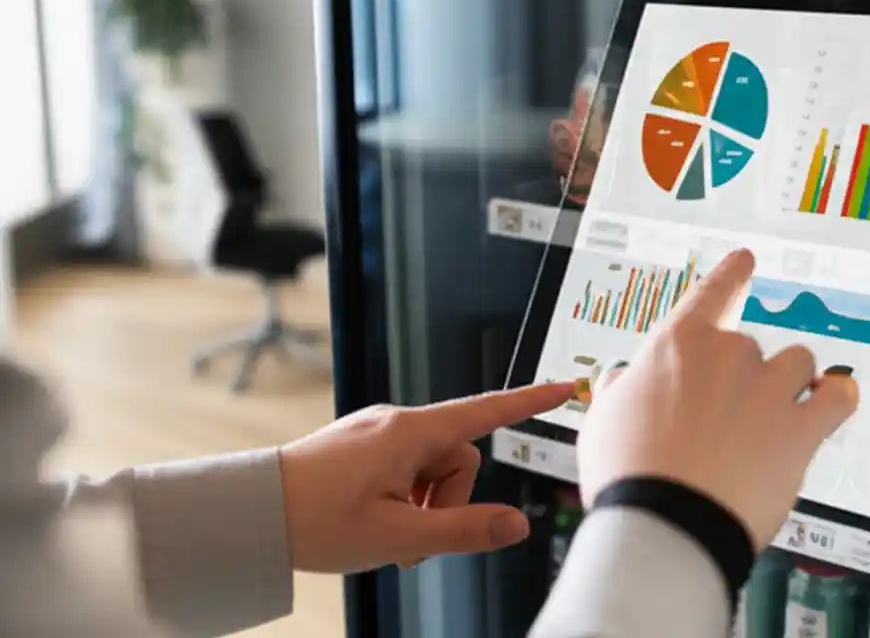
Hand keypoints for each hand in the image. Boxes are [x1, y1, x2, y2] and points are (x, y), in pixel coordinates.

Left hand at [279, 383, 570, 572]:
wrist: (248, 514)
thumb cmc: (314, 521)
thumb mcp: (399, 537)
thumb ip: (463, 532)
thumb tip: (517, 525)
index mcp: (409, 433)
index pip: (486, 411)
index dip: (529, 402)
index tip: (564, 387)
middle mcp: (396, 423)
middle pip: (458, 457)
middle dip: (449, 501)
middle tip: (414, 540)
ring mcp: (377, 433)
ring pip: (431, 468)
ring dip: (424, 505)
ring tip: (389, 538)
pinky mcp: (361, 446)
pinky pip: (404, 468)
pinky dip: (404, 499)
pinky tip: (376, 525)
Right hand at [577, 250, 859, 549]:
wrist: (666, 522)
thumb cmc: (628, 474)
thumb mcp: (603, 421)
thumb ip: (618, 391)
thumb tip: (621, 380)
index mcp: (678, 344)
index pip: (713, 292)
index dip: (733, 274)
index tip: (746, 259)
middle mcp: (729, 354)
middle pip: (751, 345)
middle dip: (741, 377)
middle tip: (721, 423)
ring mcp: (769, 388)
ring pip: (798, 362)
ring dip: (790, 383)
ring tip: (773, 418)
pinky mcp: (802, 429)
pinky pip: (838, 397)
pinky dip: (836, 399)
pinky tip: (829, 406)